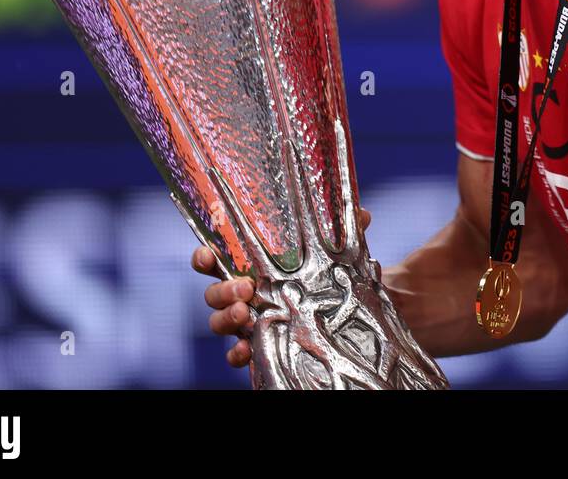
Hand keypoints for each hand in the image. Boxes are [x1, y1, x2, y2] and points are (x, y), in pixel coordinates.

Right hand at [193, 207, 372, 368]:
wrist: (343, 317)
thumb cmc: (325, 277)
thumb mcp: (335, 252)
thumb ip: (345, 231)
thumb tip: (363, 214)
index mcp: (252, 266)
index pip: (217, 259)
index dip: (205, 257)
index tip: (207, 255)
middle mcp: (244, 294)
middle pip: (214, 293)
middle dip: (221, 291)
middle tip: (245, 289)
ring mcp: (248, 321)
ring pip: (219, 322)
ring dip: (226, 318)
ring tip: (245, 314)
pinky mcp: (259, 346)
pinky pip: (236, 354)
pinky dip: (236, 353)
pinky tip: (245, 350)